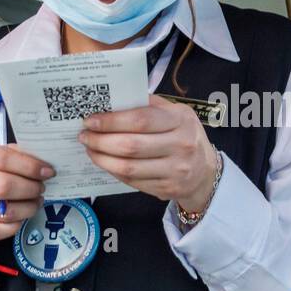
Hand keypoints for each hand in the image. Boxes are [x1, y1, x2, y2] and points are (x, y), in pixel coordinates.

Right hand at [0, 141, 52, 244]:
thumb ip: (16, 156)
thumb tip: (43, 165)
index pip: (3, 158)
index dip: (30, 166)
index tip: (48, 172)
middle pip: (4, 185)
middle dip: (30, 188)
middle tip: (41, 189)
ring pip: (3, 211)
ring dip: (27, 208)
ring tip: (34, 203)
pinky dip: (13, 226)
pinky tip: (19, 218)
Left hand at [78, 95, 217, 207]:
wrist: (205, 172)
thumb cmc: (183, 135)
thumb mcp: (176, 113)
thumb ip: (149, 105)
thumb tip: (111, 102)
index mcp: (181, 119)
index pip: (141, 119)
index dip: (111, 121)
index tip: (90, 120)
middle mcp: (181, 145)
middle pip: (131, 145)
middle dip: (101, 141)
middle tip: (85, 136)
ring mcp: (175, 170)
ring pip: (128, 167)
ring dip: (102, 158)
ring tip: (90, 149)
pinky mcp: (166, 188)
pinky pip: (132, 181)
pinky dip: (113, 171)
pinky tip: (105, 162)